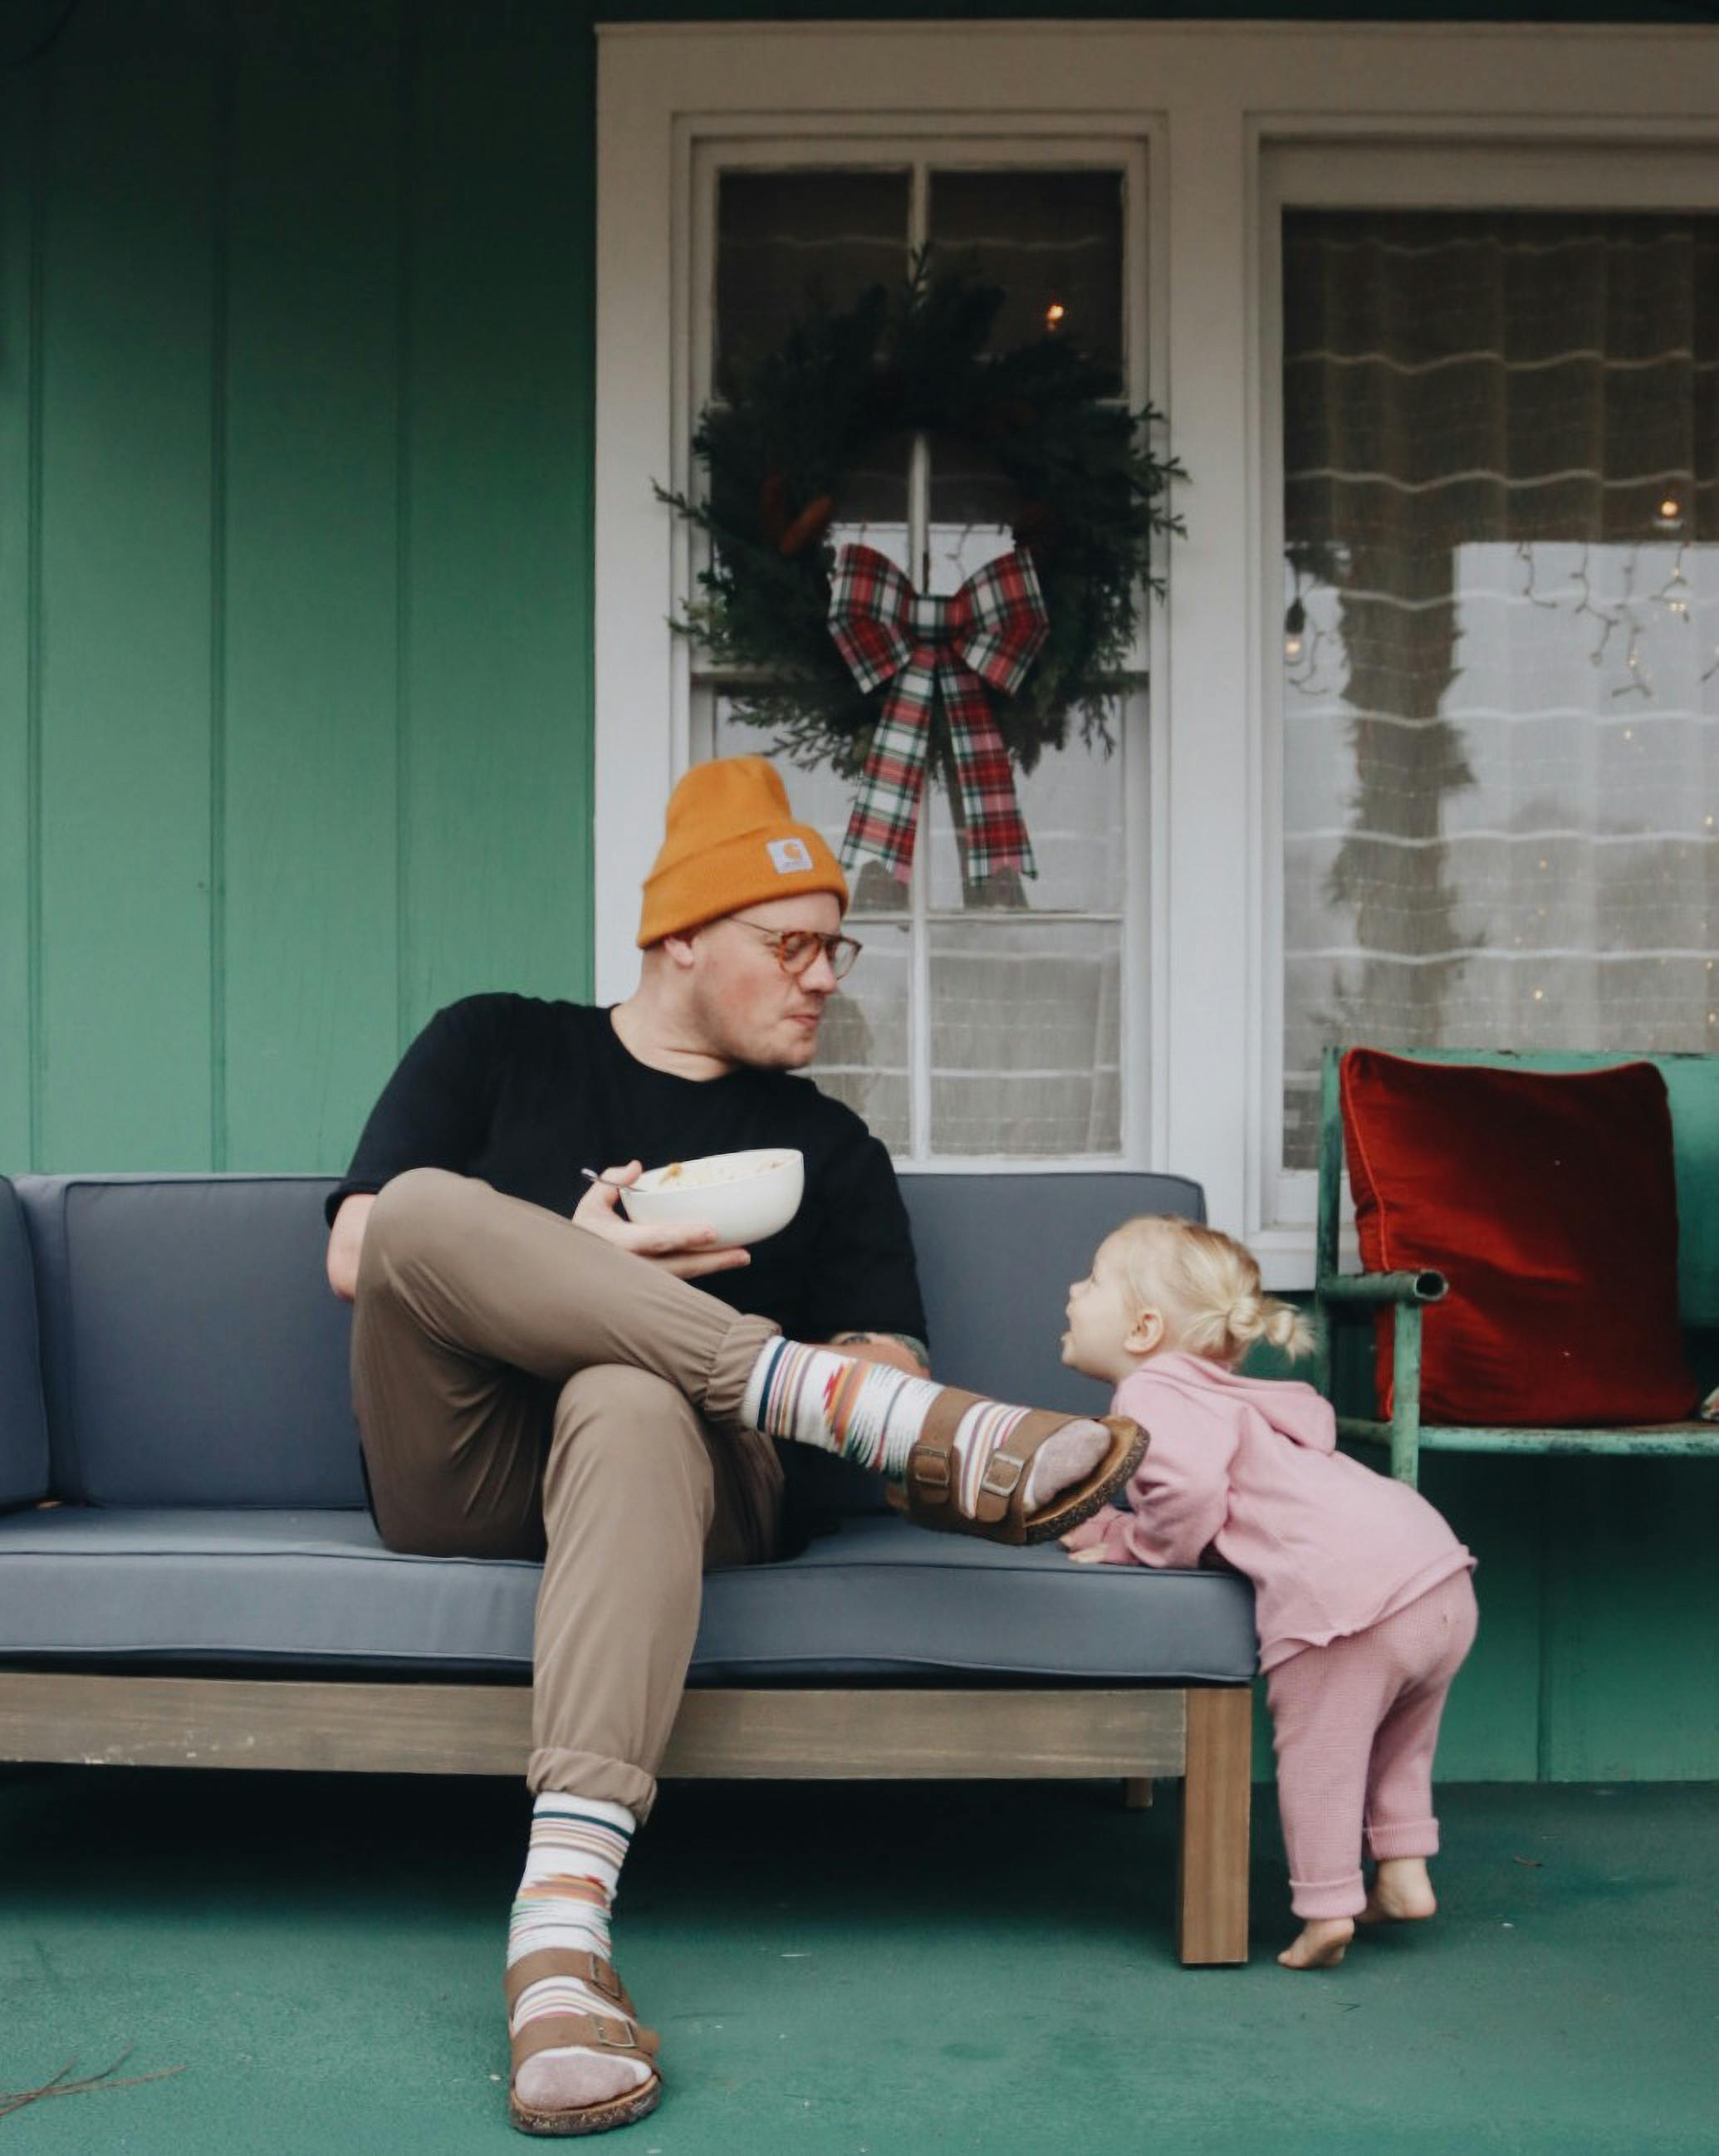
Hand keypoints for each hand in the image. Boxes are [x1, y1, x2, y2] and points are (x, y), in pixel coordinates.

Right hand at [571, 1160, 750, 1280]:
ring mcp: (640, 1283)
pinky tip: (723, 1261)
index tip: (712, 1231)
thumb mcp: (589, 1206)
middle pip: (678, 1267)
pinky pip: (680, 1280)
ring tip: (742, 1256)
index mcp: (614, 1243)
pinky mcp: (649, 1289)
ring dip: (713, 1268)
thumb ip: (611, 1182)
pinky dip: (701, 1270)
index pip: (654, 1240)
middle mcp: (630, 1268)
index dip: (684, 1237)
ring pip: (683, 1277)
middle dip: (712, 1261)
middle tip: (742, 1254)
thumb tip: (637, 1167)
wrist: (569, 1278)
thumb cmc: (583, 1235)